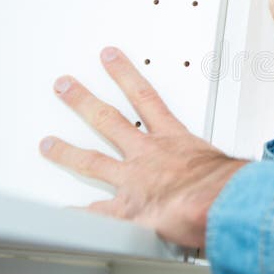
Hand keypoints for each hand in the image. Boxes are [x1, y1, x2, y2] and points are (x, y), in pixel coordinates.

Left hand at [39, 47, 245, 247]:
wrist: (216, 203)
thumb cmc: (226, 184)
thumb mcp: (223, 165)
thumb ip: (214, 166)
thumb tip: (225, 172)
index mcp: (173, 139)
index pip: (145, 98)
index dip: (125, 75)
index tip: (109, 59)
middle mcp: (148, 155)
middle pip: (108, 121)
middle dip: (83, 101)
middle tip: (66, 86)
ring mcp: (133, 180)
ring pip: (92, 161)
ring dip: (66, 151)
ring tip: (47, 144)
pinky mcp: (126, 210)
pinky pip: (95, 213)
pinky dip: (78, 214)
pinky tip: (62, 213)